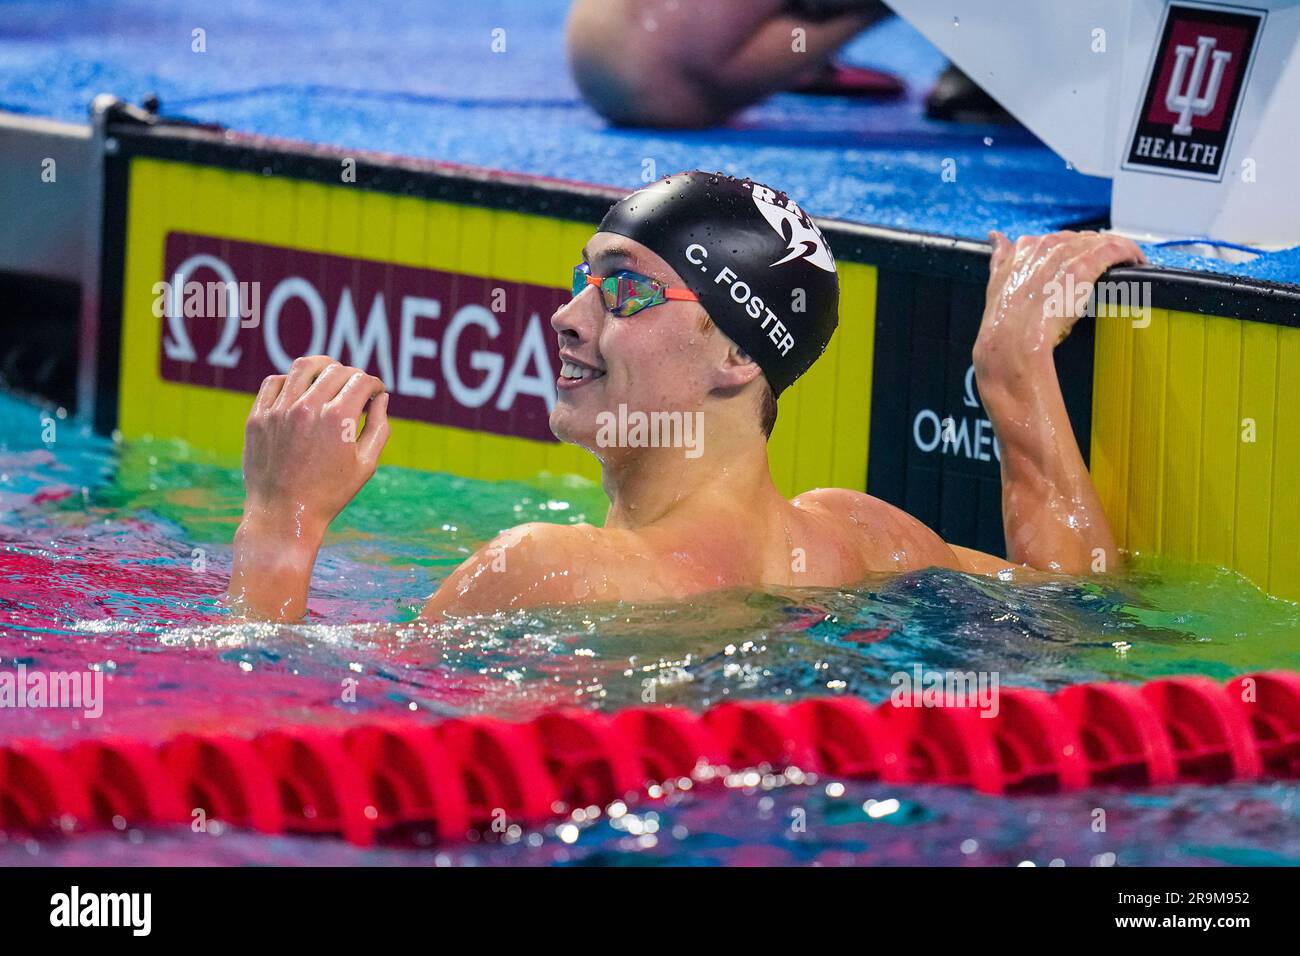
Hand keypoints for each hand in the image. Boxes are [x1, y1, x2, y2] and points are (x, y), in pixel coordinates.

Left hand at [241, 355, 389, 543]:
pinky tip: (301, 391)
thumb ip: (379, 426)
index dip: (374, 384)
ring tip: (330, 376)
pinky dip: (292, 380)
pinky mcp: (258, 417)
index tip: (375, 392)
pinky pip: (275, 382)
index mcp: (337, 419)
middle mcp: (307, 408)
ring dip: (323, 367)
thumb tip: (381, 398)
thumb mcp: (366, 464)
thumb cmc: (330, 493)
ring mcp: (278, 410)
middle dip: (353, 376)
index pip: (361, 380)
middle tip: (356, 389)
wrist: (283, 515)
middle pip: (337, 371)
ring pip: (304, 366)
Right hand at [973, 230, 1145, 386]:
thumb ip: (1001, 257)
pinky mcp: (1086, 265)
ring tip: (1129, 264)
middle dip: (1096, 253)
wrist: (1012, 340)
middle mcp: (1045, 245)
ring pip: (1101, 241)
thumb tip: (996, 237)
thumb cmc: (1005, 321)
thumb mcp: (997, 282)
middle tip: (1107, 272)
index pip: (1058, 240)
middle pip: (1081, 240)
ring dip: (1118, 251)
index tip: (1081, 268)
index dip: (1072, 253)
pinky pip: (1116, 248)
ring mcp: (1066, 254)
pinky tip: (1137, 261)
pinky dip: (1130, 252)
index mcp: (1024, 248)